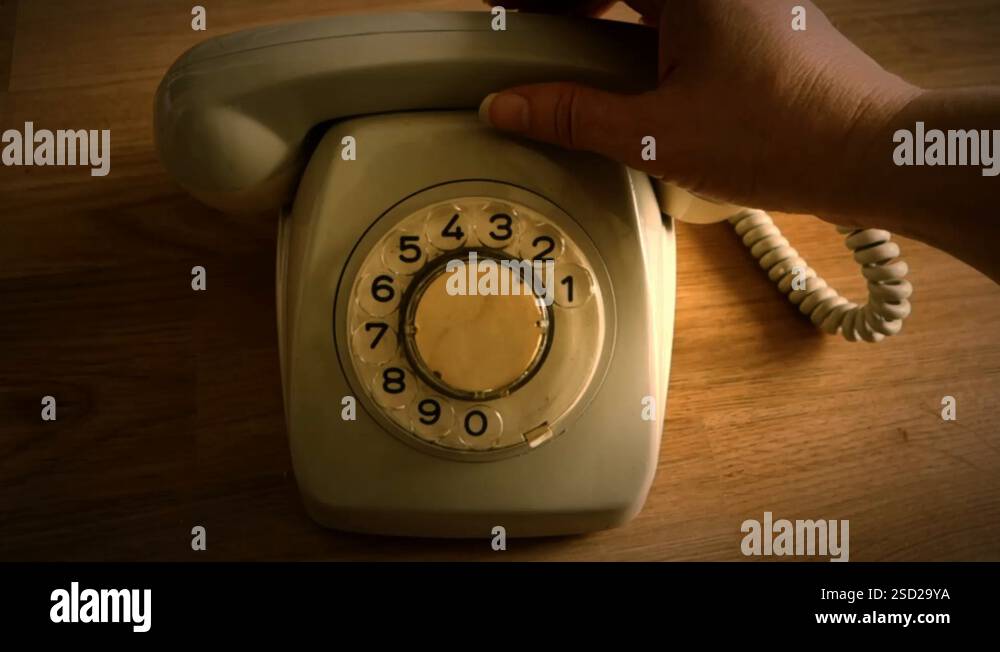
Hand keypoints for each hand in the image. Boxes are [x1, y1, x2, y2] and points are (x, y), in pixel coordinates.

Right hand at [480, 0, 921, 220]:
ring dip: (596, 7)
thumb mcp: (655, 134)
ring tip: (558, 45)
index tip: (497, 10)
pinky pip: (672, 4)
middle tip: (521, 27)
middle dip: (562, 1)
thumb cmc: (779, 136)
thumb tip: (507, 107)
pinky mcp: (748, 13)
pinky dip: (632, 22)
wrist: (867, 153)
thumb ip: (573, 116)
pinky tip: (614, 61)